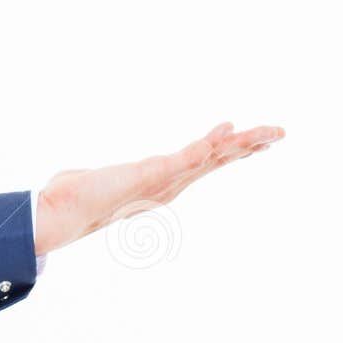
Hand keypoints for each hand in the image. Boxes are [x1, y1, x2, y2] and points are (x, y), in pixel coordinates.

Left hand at [33, 120, 283, 255]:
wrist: (61, 212)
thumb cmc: (75, 198)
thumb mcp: (102, 180)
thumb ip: (106, 177)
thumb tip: (83, 176)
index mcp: (163, 183)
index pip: (205, 162)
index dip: (231, 150)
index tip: (257, 140)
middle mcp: (169, 184)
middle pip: (218, 160)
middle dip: (250, 146)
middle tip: (281, 133)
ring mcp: (163, 180)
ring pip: (211, 158)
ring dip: (241, 143)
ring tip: (270, 132)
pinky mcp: (151, 174)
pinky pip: (185, 157)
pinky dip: (206, 143)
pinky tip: (227, 129)